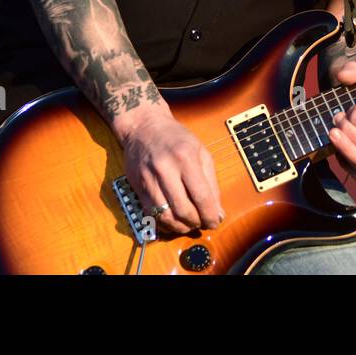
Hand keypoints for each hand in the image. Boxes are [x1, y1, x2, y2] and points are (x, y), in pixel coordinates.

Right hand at [113, 107, 223, 236]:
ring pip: (165, 216)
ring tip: (189, 223)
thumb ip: (211, 182)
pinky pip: (151, 215)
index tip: (215, 221)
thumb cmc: (176, 138)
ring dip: (181, 227)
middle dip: (196, 223)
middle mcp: (165, 169)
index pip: (201, 196)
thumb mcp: (201, 151)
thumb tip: (217, 212)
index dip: (210, 215)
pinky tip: (174, 220)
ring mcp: (149, 180)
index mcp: (185, 158)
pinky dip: (165, 224)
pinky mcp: (138, 188)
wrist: (143, 127)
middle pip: (183, 210)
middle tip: (202, 222)